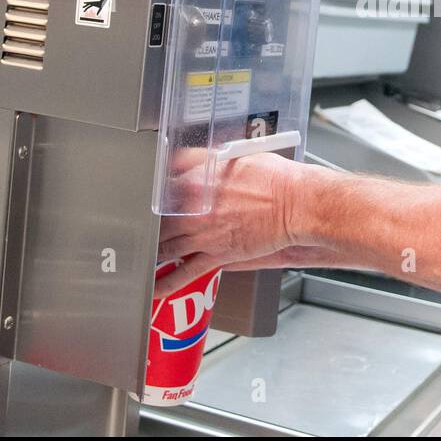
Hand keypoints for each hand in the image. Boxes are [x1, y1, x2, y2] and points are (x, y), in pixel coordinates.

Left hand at [154, 147, 307, 296]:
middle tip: (143, 225)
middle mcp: (193, 206)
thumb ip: (208, 159)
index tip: (152, 193)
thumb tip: (195, 160)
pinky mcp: (215, 255)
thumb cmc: (276, 179)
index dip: (155, 188)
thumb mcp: (237, 155)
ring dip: (153, 248)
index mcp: (196, 176)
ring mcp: (202, 233)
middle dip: (150, 221)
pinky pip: (183, 272)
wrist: (297, 205)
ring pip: (164, 244)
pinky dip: (166, 282)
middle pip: (157, 216)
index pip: (161, 181)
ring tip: (145, 252)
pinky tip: (154, 285)